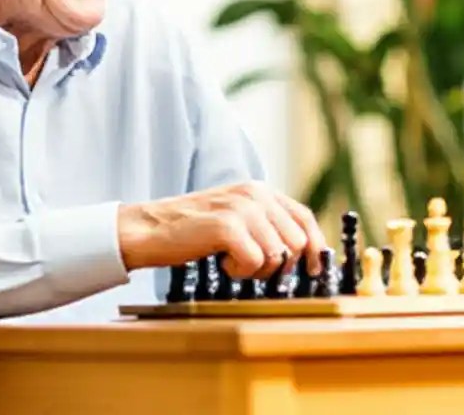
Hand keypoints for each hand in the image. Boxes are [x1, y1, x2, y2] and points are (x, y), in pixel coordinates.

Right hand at [116, 181, 328, 278]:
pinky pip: (254, 262)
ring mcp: (242, 208)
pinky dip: (239, 272)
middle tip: (250, 268)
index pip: (305, 217)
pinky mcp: (227, 226)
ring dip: (256, 270)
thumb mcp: (235, 219)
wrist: (148, 229)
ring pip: (277, 255)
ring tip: (231, 262)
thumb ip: (265, 226)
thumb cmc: (192, 231)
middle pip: (296, 242)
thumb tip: (301, 254)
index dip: (315, 246)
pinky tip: (221, 262)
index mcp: (260, 191)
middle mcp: (255, 194)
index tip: (314, 270)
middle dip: (279, 265)